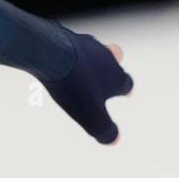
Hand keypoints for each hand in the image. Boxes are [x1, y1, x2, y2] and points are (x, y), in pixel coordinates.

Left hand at [43, 29, 133, 144]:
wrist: (52, 53)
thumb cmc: (75, 87)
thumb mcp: (91, 116)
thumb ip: (104, 130)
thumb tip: (114, 140)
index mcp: (116, 76)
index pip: (126, 84)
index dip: (126, 90)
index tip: (126, 93)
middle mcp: (106, 57)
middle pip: (114, 62)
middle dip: (112, 69)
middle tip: (111, 74)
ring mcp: (87, 45)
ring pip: (94, 51)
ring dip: (91, 60)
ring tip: (83, 69)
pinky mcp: (67, 37)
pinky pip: (71, 46)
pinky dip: (70, 54)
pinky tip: (61, 60)